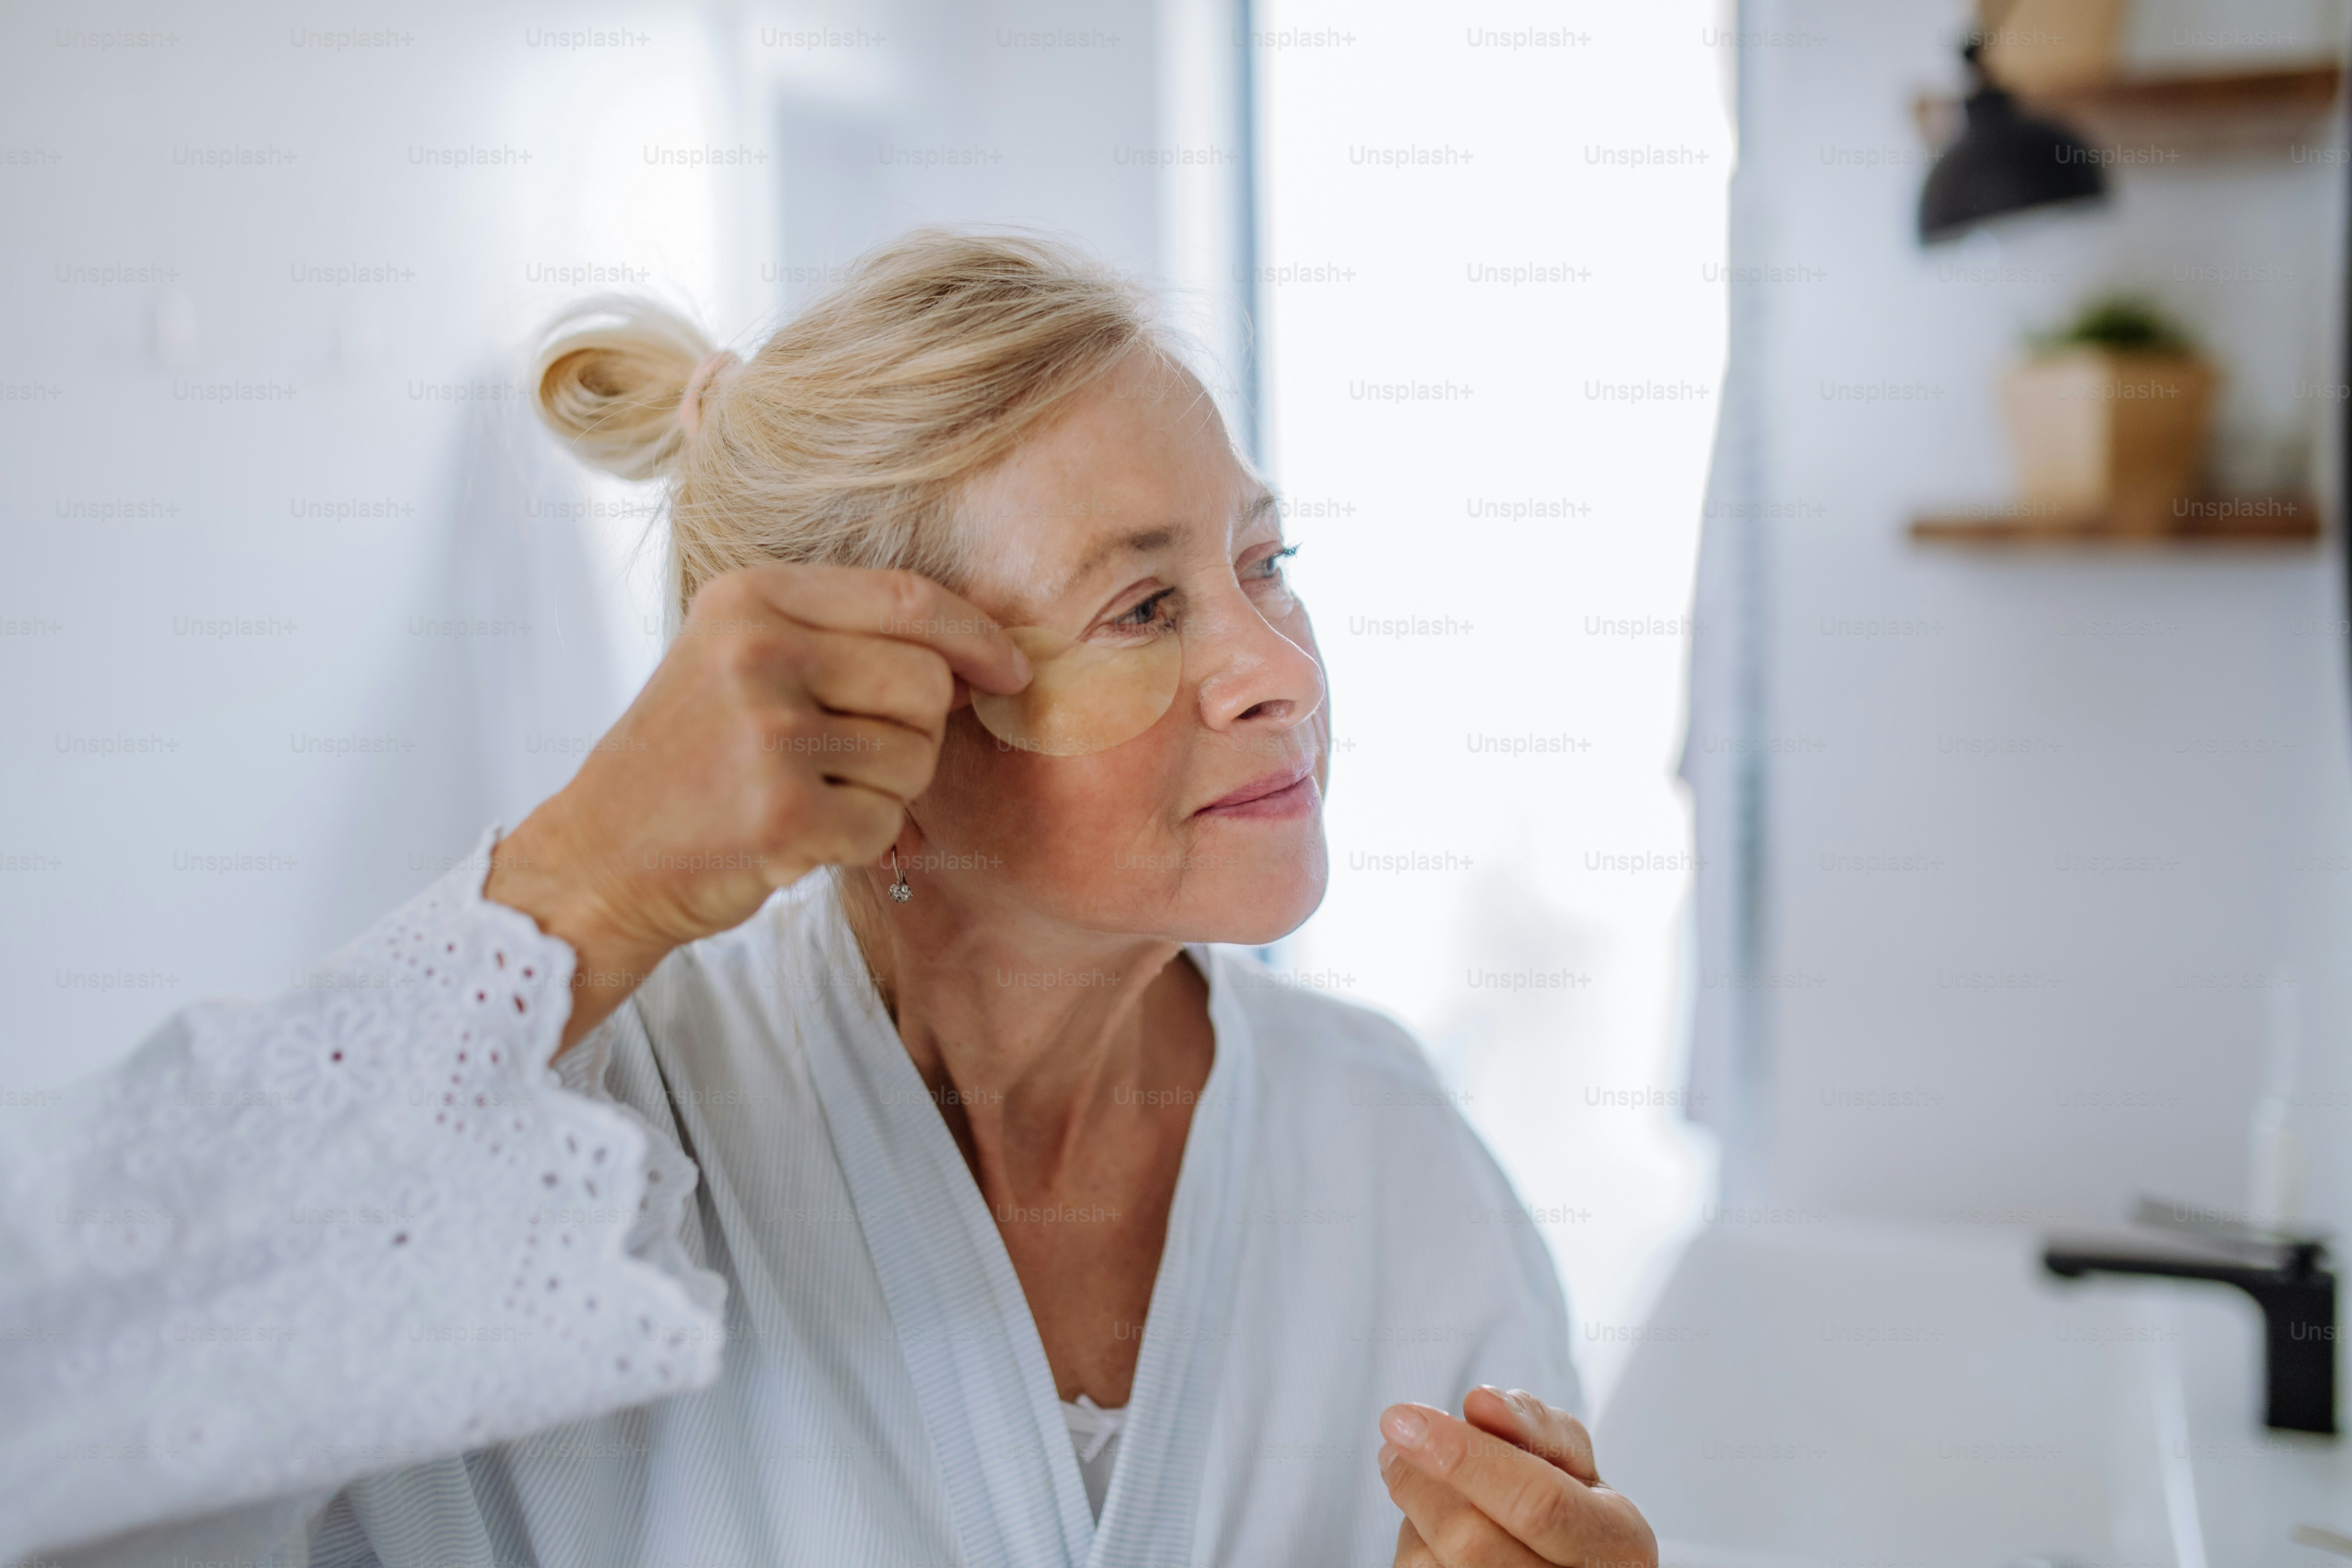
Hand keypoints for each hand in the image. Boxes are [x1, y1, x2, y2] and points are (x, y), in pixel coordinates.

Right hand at [484, 564, 1030, 1051]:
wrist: (600, 858)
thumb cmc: (690, 762)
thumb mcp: (744, 664)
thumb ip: (848, 645)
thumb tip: (978, 662)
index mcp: (750, 598)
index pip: (906, 598)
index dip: (975, 636)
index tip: (1009, 671)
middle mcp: (757, 652)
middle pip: (925, 682)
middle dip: (913, 732)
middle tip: (845, 760)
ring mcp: (767, 733)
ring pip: (915, 758)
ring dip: (882, 792)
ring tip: (806, 795)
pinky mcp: (781, 813)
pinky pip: (887, 824)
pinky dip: (859, 843)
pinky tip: (797, 837)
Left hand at [1380, 1386, 1655, 1566]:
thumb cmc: (1569, 1509)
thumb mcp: (1573, 1460)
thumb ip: (1532, 1424)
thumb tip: (1480, 1404)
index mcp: (1617, 1543)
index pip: (1536, 1503)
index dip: (1465, 1458)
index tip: (1403, 1419)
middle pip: (1472, 1541)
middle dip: (1418, 1484)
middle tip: (1392, 1448)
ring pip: (1435, 1567)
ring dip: (1415, 1518)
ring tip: (1426, 1494)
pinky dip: (1417, 1551)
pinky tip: (1433, 1540)